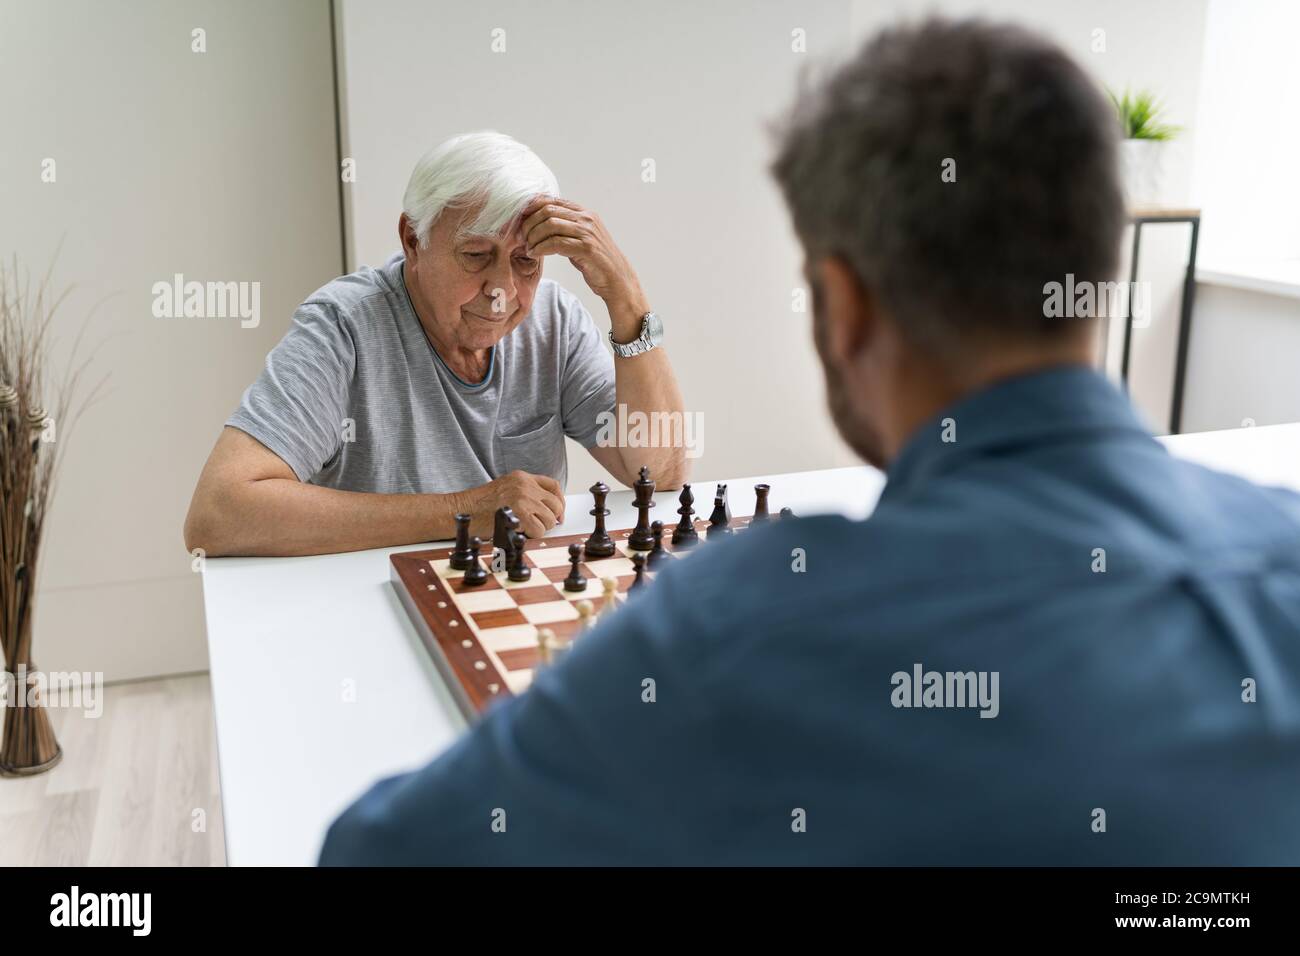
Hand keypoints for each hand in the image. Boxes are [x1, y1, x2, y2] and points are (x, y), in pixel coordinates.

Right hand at [462, 470, 565, 538]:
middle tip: (540, 526)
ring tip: (524, 529)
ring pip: (550, 519)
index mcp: (522, 477)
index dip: (560, 502)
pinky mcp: (520, 512)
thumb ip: (525, 494)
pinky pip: (540, 529)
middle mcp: (525, 485)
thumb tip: (547, 510)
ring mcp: (524, 497)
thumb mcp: (505, 489)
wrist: (461, 510)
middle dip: (551, 519)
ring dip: (540, 528)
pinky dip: (532, 535)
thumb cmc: (479, 506)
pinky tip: (519, 532)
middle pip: (555, 504)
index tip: (558, 514)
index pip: (553, 486)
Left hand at [521, 198, 647, 328]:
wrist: (617, 279)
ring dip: (534, 237)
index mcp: (584, 213)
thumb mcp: (580, 238)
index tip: (520, 219)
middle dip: (529, 224)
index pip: (551, 200)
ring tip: (529, 247)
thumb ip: (565, 228)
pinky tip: (535, 254)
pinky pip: (556, 243)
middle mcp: (586, 218)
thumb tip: (539, 222)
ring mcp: (587, 232)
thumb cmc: (596, 261)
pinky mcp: (586, 248)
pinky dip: (541, 248)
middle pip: (548, 211)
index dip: (531, 208)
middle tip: (522, 237)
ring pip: (550, 225)